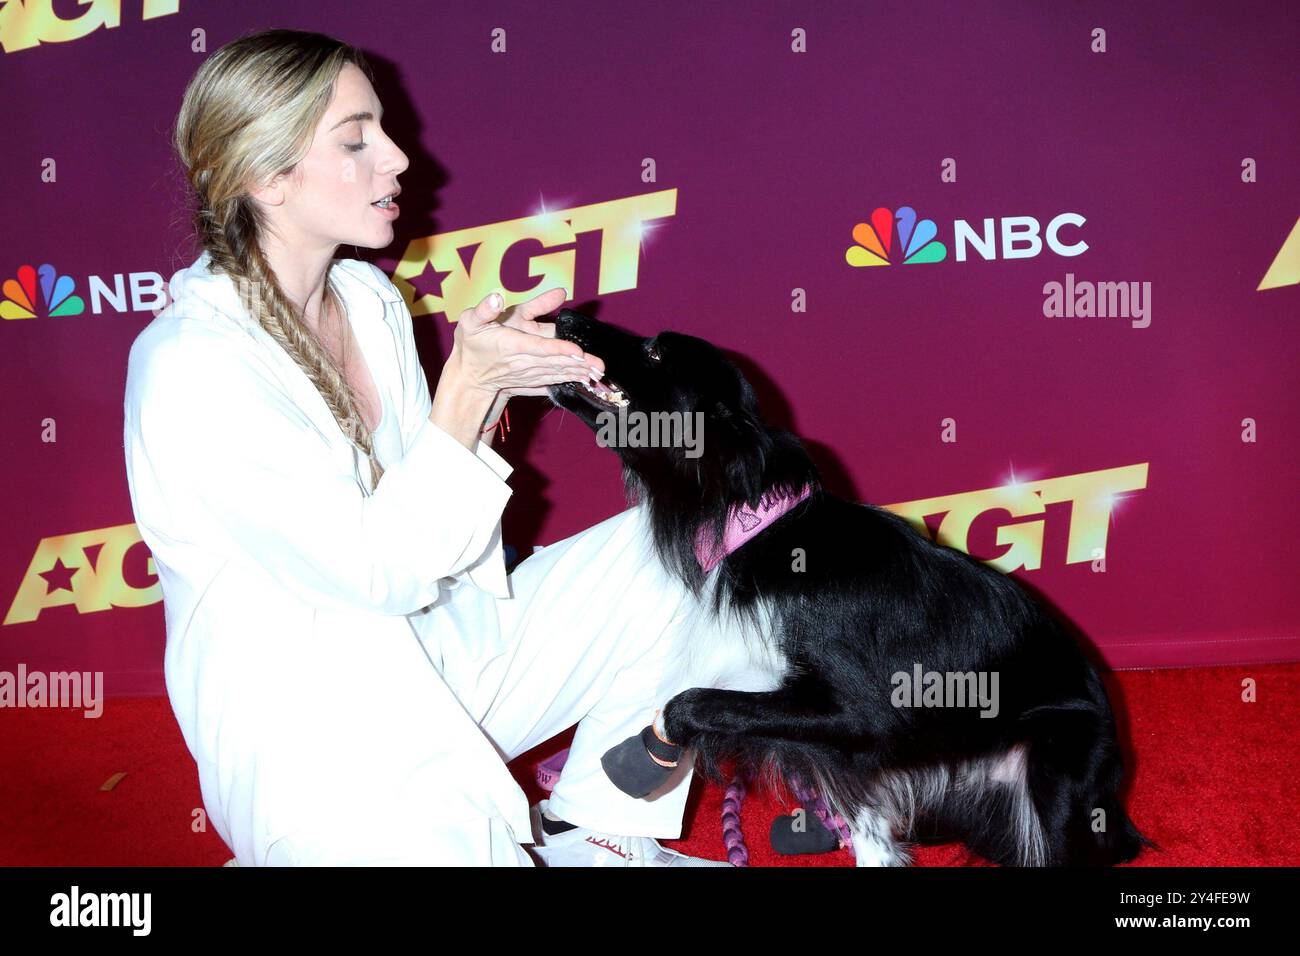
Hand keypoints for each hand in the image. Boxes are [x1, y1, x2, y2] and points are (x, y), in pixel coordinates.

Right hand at [452, 287, 603, 397]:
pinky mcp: (532, 381)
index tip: (577, 350)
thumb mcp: (471, 321)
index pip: (538, 346)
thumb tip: (496, 296)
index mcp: (510, 344)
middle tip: (600, 364)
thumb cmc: (471, 344)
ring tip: (599, 372)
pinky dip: (570, 380)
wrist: (468, 376)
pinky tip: (586, 380)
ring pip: (557, 373)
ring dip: (579, 372)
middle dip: (579, 363)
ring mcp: (528, 374)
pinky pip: (553, 381)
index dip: (558, 348)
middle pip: (555, 362)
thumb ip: (485, 309)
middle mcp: (522, 362)